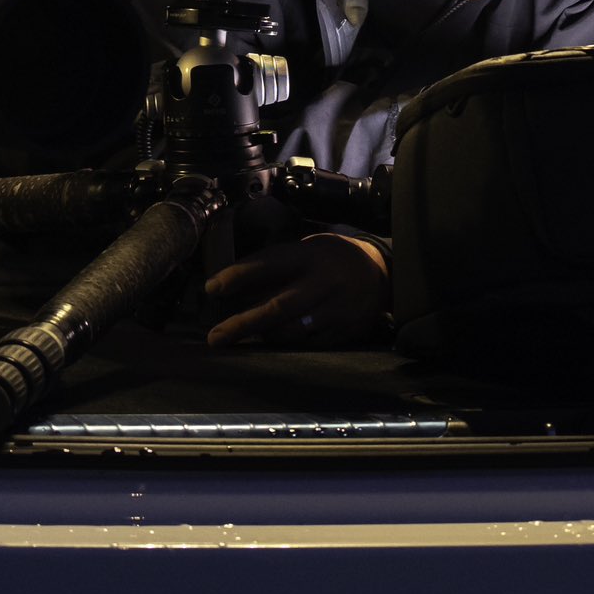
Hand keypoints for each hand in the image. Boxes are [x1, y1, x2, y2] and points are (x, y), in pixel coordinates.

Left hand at [204, 235, 390, 347]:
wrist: (381, 274)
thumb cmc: (332, 259)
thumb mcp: (308, 248)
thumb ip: (277, 264)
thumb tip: (234, 284)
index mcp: (309, 256)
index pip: (267, 265)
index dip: (237, 277)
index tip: (212, 288)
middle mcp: (321, 283)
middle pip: (276, 307)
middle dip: (242, 324)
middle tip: (216, 337)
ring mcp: (334, 310)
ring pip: (291, 331)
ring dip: (263, 336)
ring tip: (243, 338)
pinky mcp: (343, 331)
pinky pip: (308, 344)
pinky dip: (287, 344)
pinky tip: (274, 341)